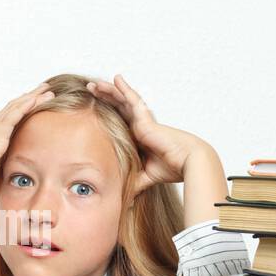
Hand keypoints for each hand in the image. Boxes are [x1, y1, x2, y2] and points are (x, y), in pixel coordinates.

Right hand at [0, 82, 54, 193]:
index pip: (9, 118)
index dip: (21, 108)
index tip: (33, 100)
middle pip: (15, 108)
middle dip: (30, 97)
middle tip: (44, 88)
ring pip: (16, 108)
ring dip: (32, 98)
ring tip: (47, 89)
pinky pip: (13, 116)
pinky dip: (25, 106)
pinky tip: (34, 98)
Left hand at [88, 74, 206, 198]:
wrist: (186, 163)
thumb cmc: (172, 167)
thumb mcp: (145, 176)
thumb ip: (133, 182)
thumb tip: (122, 197)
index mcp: (138, 137)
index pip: (118, 122)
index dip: (106, 113)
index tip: (90, 109)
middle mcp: (139, 125)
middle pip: (117, 108)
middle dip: (103, 99)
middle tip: (88, 90)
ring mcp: (142, 120)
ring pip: (121, 101)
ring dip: (108, 91)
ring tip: (93, 84)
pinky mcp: (146, 117)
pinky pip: (132, 99)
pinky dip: (124, 88)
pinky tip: (116, 78)